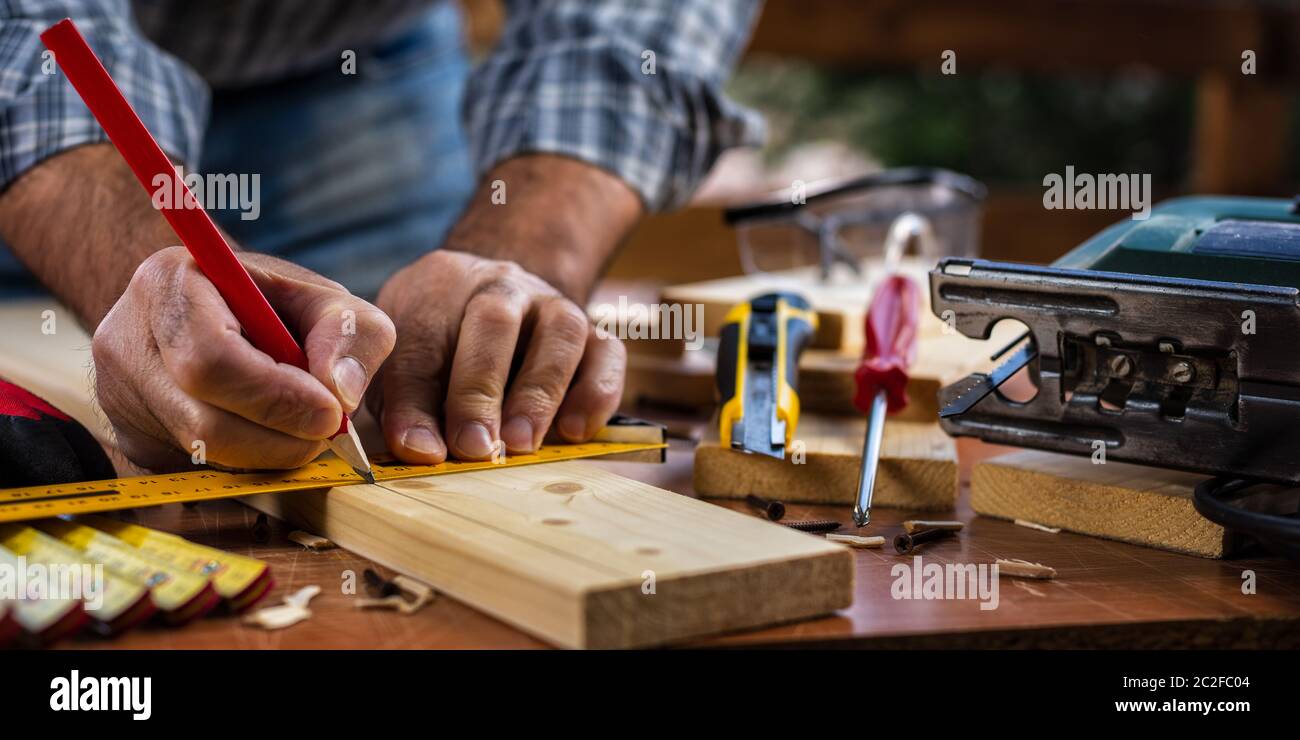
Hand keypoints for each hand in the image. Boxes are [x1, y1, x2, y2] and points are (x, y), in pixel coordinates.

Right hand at [93, 247, 395, 470]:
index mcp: (167, 285)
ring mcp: (117, 401)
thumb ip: (351, 335)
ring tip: (302, 430)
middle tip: (329, 431)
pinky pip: (192, 487)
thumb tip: (340, 394)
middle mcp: (125, 345)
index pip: (210, 360)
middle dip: (283, 440)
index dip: (276, 398)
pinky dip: (246, 477)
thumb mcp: (328, 302)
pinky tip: (273, 447)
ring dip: (270, 459)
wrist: (220, 315)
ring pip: (201, 460)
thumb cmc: (278, 307)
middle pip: (203, 424)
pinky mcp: (131, 447)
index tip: (332, 413)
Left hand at [371, 250, 625, 462]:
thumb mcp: (406, 362)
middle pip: (493, 321)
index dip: (416, 399)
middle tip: (475, 446)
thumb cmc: (442, 343)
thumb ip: (407, 402)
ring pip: (560, 331)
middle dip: (481, 390)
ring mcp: (554, 304)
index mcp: (440, 286)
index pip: (422, 340)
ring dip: (540, 392)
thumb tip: (421, 452)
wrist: (499, 302)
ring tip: (521, 443)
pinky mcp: (594, 333)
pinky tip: (573, 432)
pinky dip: (596, 393)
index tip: (422, 449)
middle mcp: (501, 286)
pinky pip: (608, 354)